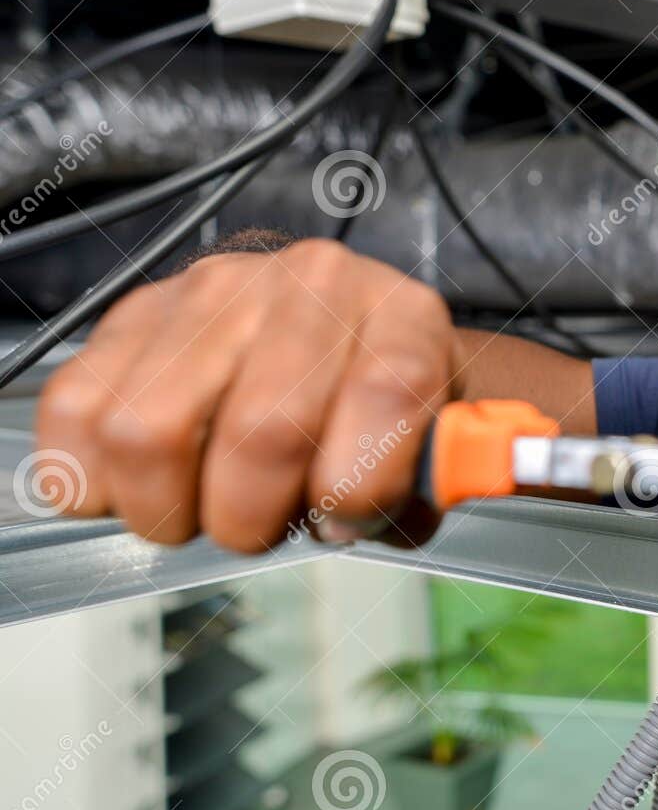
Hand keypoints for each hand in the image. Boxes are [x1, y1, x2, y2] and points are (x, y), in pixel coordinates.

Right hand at [35, 239, 459, 550]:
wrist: (344, 345)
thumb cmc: (383, 417)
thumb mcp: (430, 458)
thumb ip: (407, 497)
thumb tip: (343, 520)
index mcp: (403, 316)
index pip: (386, 396)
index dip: (360, 489)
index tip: (345, 520)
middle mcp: (310, 285)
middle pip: (261, 430)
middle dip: (255, 518)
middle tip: (261, 524)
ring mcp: (214, 290)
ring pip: (147, 432)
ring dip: (168, 507)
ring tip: (202, 504)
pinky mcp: (133, 314)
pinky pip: (74, 415)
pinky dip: (97, 481)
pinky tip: (150, 481)